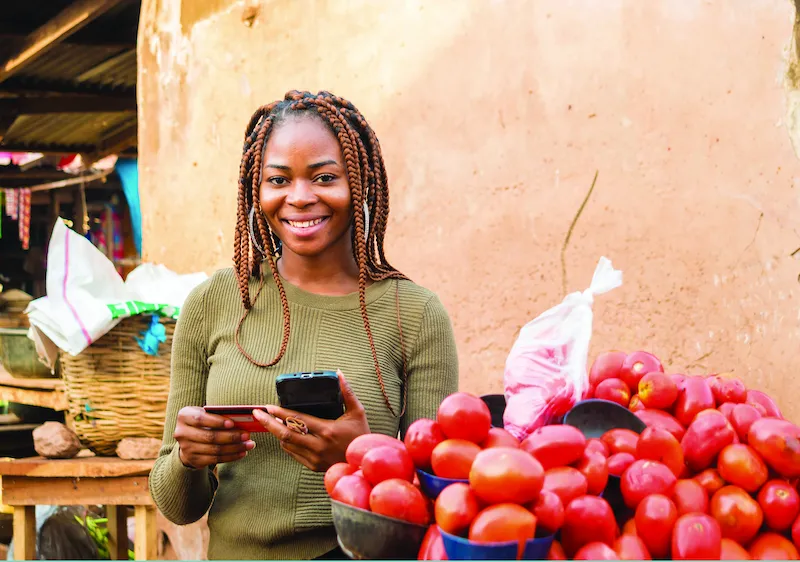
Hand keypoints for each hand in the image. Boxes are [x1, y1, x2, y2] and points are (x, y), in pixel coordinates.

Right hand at [173, 406, 255, 468]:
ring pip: (214, 450)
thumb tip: (241, 419)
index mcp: (184, 416)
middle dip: (231, 436)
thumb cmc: (203, 421)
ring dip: (235, 448)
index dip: (217, 421)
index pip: (200, 419)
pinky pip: (215, 459)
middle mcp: (181, 432)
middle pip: (209, 436)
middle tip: (247, 435)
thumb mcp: (206, 414)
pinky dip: (231, 456)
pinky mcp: (194, 460)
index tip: (232, 423)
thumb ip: (218, 414)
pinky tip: (242, 453)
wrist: (189, 439)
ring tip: (249, 444)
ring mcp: (186, 448)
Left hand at [253, 370, 369, 471]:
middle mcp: (318, 446)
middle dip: (268, 423)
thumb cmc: (361, 436)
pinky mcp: (313, 466)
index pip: (297, 420)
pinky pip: (293, 453)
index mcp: (327, 431)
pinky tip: (285, 435)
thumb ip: (347, 392)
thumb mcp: (358, 412)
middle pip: (285, 434)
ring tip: (270, 422)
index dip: (280, 413)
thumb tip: (339, 373)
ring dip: (277, 433)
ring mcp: (314, 458)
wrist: (364, 463)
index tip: (268, 406)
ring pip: (287, 444)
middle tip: (257, 414)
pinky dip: (286, 443)